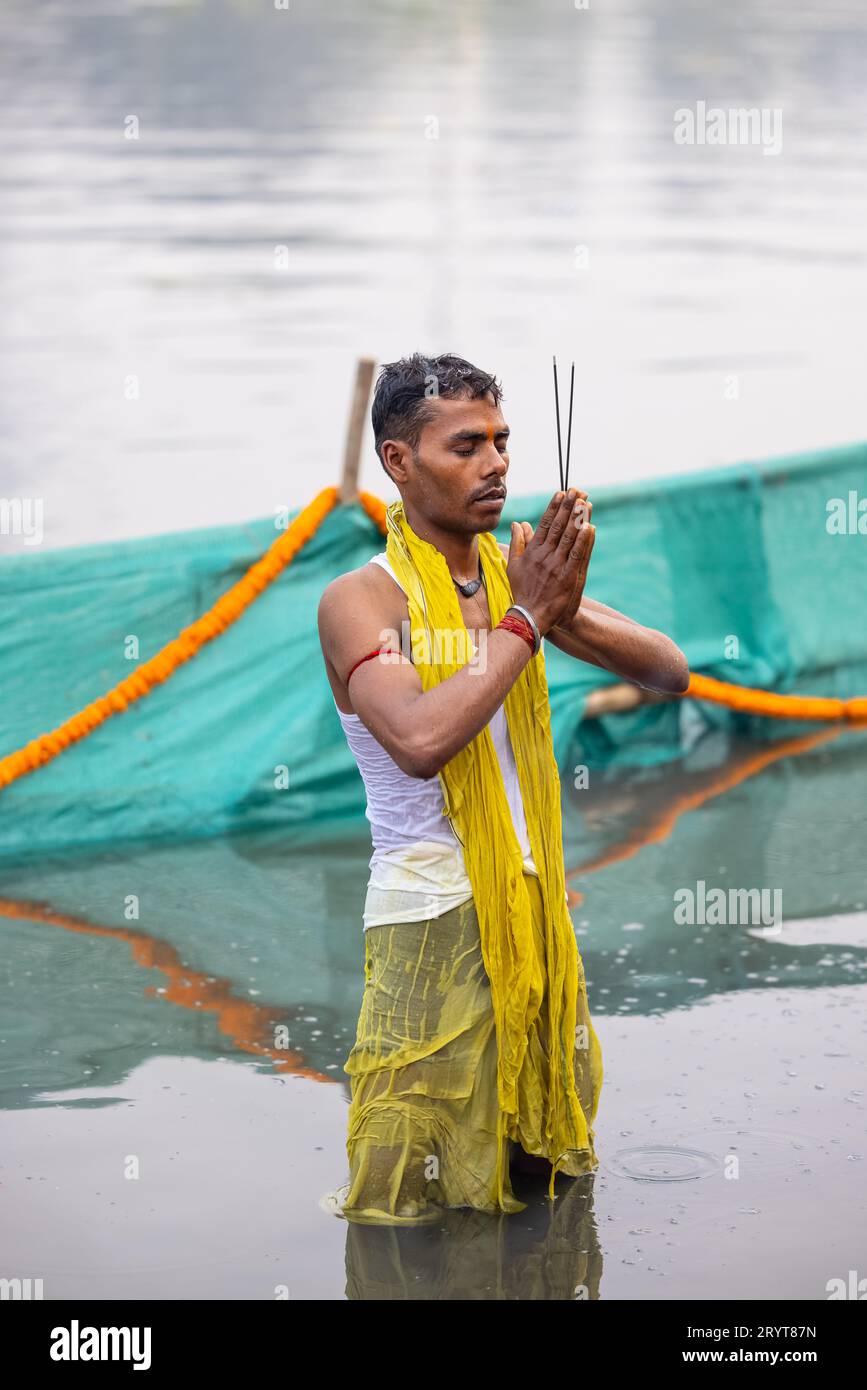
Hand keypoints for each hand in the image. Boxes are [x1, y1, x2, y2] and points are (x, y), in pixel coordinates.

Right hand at [506, 489, 594, 635]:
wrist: (530, 615)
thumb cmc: (522, 591)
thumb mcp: (513, 565)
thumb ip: (517, 542)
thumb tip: (518, 523)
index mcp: (533, 551)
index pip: (545, 524)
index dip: (554, 507)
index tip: (561, 493)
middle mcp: (544, 555)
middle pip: (559, 526)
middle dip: (568, 507)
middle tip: (577, 490)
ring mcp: (556, 566)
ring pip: (569, 537)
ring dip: (578, 518)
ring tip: (585, 502)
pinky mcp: (567, 577)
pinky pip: (577, 555)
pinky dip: (584, 541)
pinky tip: (590, 527)